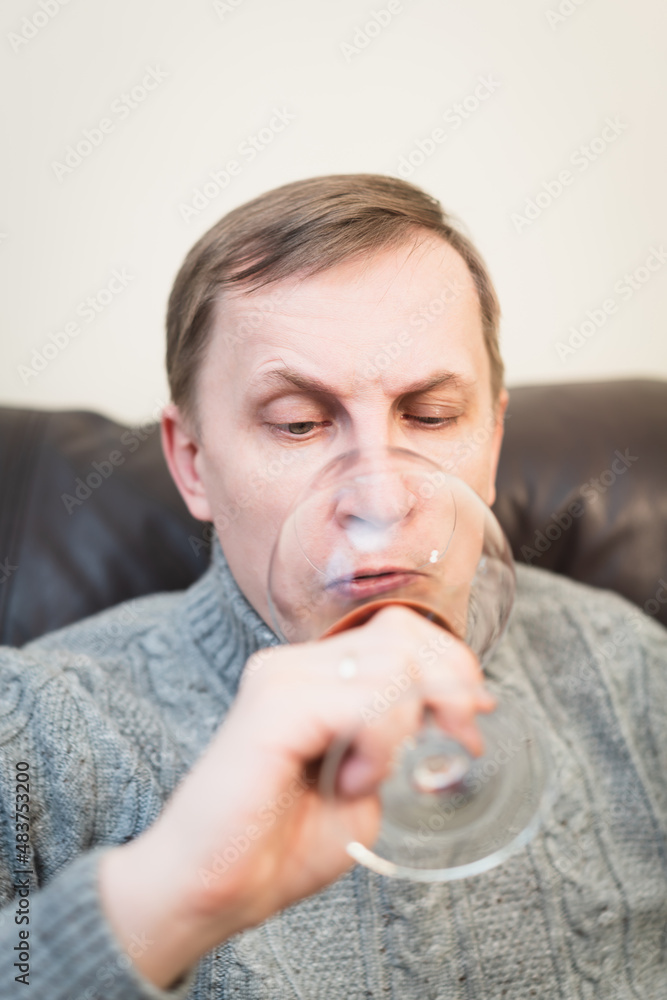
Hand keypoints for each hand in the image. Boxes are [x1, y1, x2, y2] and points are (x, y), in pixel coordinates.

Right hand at [99, 605, 493, 987]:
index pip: (399, 630)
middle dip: (450, 682)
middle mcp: (294, 664)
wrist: (206, 889)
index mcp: (313, 676)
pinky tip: (354, 781)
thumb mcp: (363, 789)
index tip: (476, 715)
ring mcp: (282, 679)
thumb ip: (396, 746)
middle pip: (401, 632)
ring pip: (390, 662)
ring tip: (373, 777)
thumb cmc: (277, 845)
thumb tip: (449, 720)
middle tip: (461, 737)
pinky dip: (378, 740)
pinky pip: (362, 698)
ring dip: (405, 722)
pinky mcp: (274, 707)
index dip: (450, 663)